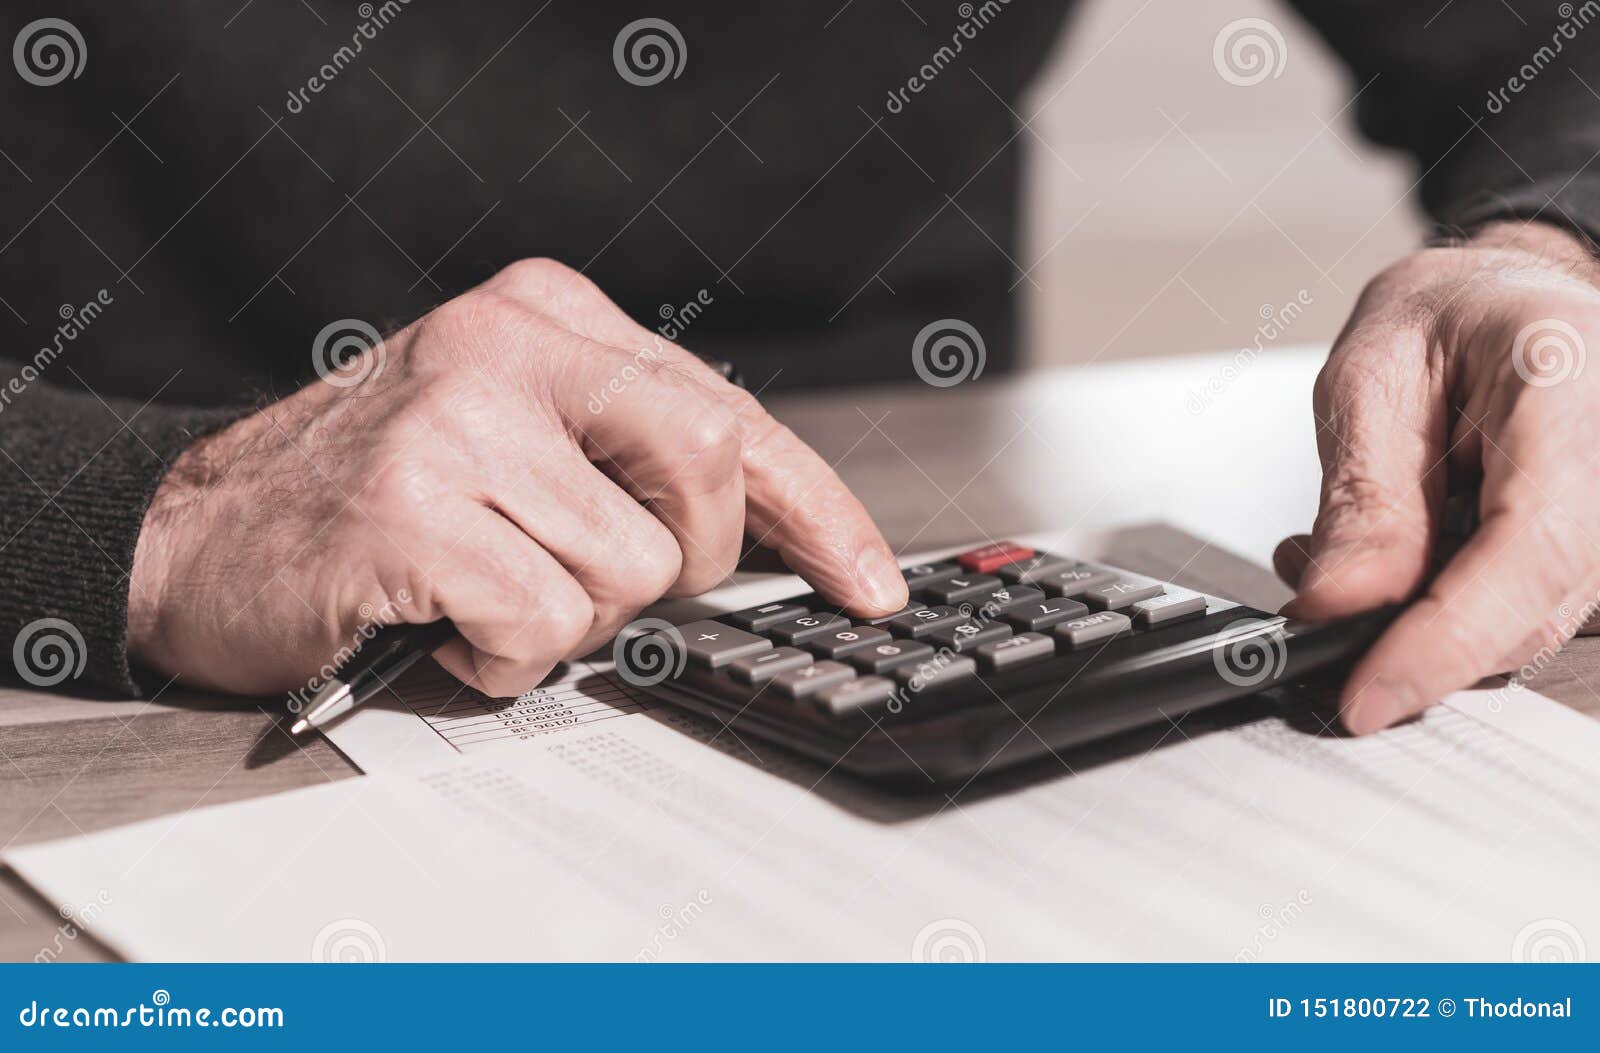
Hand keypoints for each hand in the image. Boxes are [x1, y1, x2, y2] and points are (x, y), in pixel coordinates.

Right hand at [127, 258, 906, 696]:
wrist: (198, 538)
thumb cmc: (371, 506)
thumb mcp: (513, 445)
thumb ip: (626, 465)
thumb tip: (766, 541)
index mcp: (550, 317)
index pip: (732, 415)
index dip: (818, 510)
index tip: (867, 584)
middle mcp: (508, 343)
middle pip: (704, 473)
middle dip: (675, 565)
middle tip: (588, 580)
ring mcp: (456, 416)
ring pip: (626, 571)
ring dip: (564, 621)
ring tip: (481, 593)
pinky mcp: (410, 504)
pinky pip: (542, 624)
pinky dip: (502, 657)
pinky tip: (440, 622)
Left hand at [1274, 221, 1599, 732]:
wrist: (1502, 304)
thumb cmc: (1447, 321)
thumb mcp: (1370, 383)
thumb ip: (1364, 498)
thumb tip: (1335, 607)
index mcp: (1568, 383)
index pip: (1528, 548)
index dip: (1446, 640)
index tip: (1368, 695)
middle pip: (1533, 607)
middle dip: (1411, 643)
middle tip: (1311, 613)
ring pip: (1522, 624)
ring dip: (1411, 622)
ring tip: (1330, 560)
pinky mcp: (1589, 552)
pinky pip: (1515, 610)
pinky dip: (1432, 609)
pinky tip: (1379, 567)